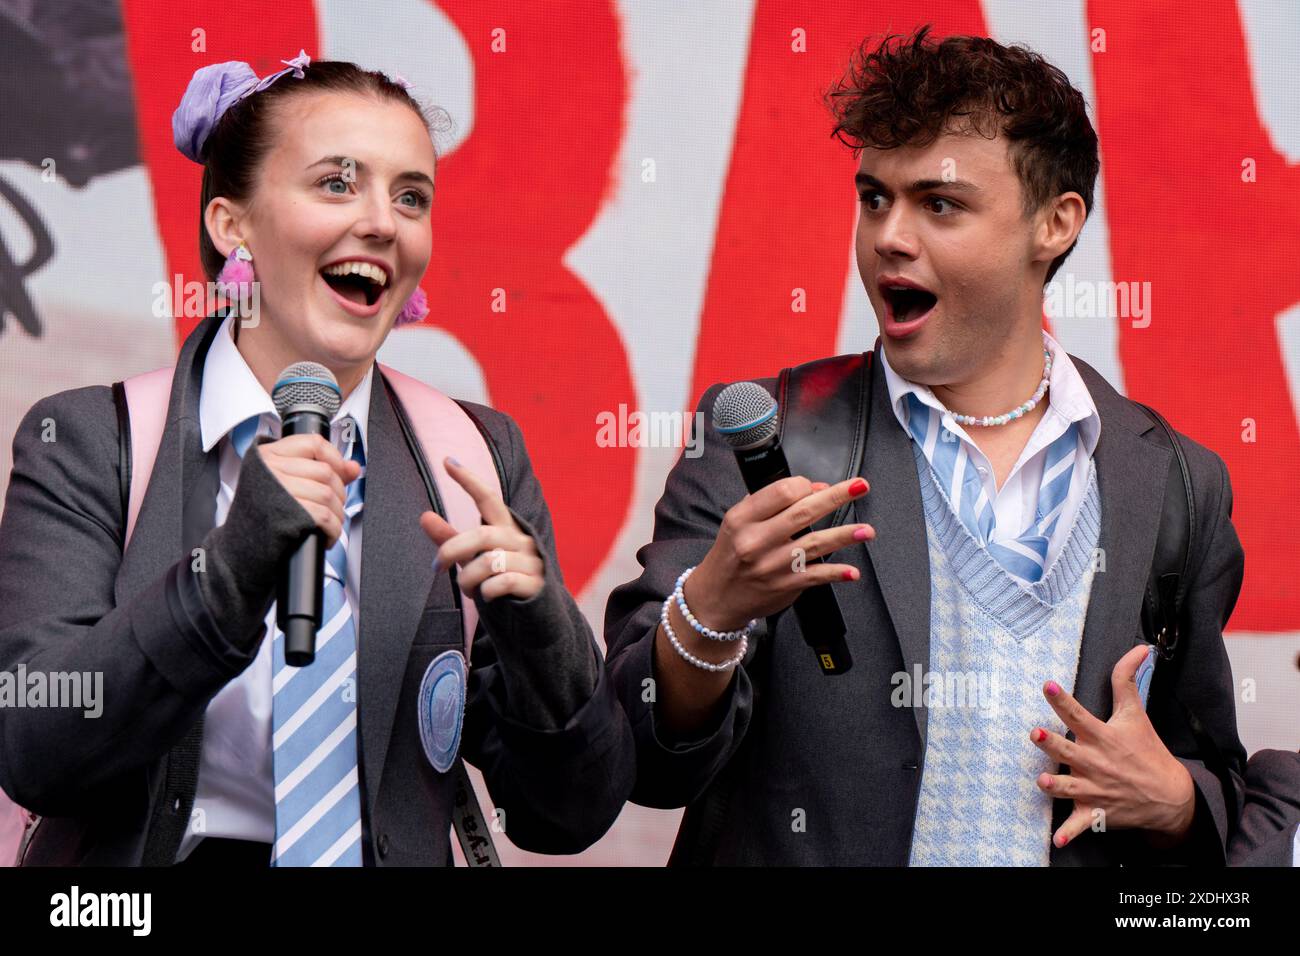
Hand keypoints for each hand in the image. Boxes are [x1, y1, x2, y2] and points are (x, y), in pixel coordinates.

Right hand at [255, 434, 360, 547]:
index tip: (341, 473)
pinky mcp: (284, 514)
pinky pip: (324, 516)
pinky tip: (326, 534)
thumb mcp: (285, 483)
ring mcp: (277, 490)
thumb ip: (320, 470)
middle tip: (332, 508)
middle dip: (339, 494)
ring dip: (337, 515)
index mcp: (269, 455)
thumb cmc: (261, 515)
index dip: (335, 458)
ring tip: (328, 524)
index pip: (314, 443)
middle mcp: (271, 469)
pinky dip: (332, 529)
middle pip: (326, 472)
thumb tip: (353, 467)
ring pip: (327, 495)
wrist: (238, 547)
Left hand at [419, 457, 543, 601]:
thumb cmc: (501, 579)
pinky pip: (502, 582)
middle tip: (436, 567)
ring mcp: (531, 561)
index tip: (447, 461)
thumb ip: (451, 539)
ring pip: (489, 562)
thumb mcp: (474, 558)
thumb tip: (423, 516)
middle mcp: (521, 540)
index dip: (469, 480)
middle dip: (452, 550)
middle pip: (482, 535)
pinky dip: (486, 591)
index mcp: (507, 528)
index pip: (488, 499)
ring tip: (466, 590)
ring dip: (467, 579)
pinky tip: (484, 596)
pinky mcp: (535, 584)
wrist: (538, 614)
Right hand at [686, 475, 873, 630]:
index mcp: (742, 518)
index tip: (820, 486)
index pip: (781, 492)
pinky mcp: (783, 586)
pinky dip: (835, 573)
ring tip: (866, 530)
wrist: (716, 598)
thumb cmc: (730, 555)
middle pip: (803, 513)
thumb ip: (771, 504)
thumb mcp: (738, 522)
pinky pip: (815, 576)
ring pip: (814, 544)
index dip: (806, 485)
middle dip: (836, 497)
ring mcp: (771, 565)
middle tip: (860, 487)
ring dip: (844, 536)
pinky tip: (852, 571)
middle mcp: (756, 541)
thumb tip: (815, 489)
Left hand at [1031, 644, 1195, 848]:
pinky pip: (1081, 826)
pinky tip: (1056, 842)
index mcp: (1103, 738)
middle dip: (1052, 744)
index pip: (1078, 715)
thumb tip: (1139, 648)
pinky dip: (1069, 834)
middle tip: (1035, 733)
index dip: (1062, 700)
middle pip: (1069, 752)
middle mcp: (1096, 763)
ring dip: (1056, 786)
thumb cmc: (1146, 751)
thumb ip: (1127, 680)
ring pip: (1070, 788)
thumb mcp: (1136, 714)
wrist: (1170, 796)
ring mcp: (1096, 790)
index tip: (1047, 685)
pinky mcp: (1097, 813)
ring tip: (1042, 782)